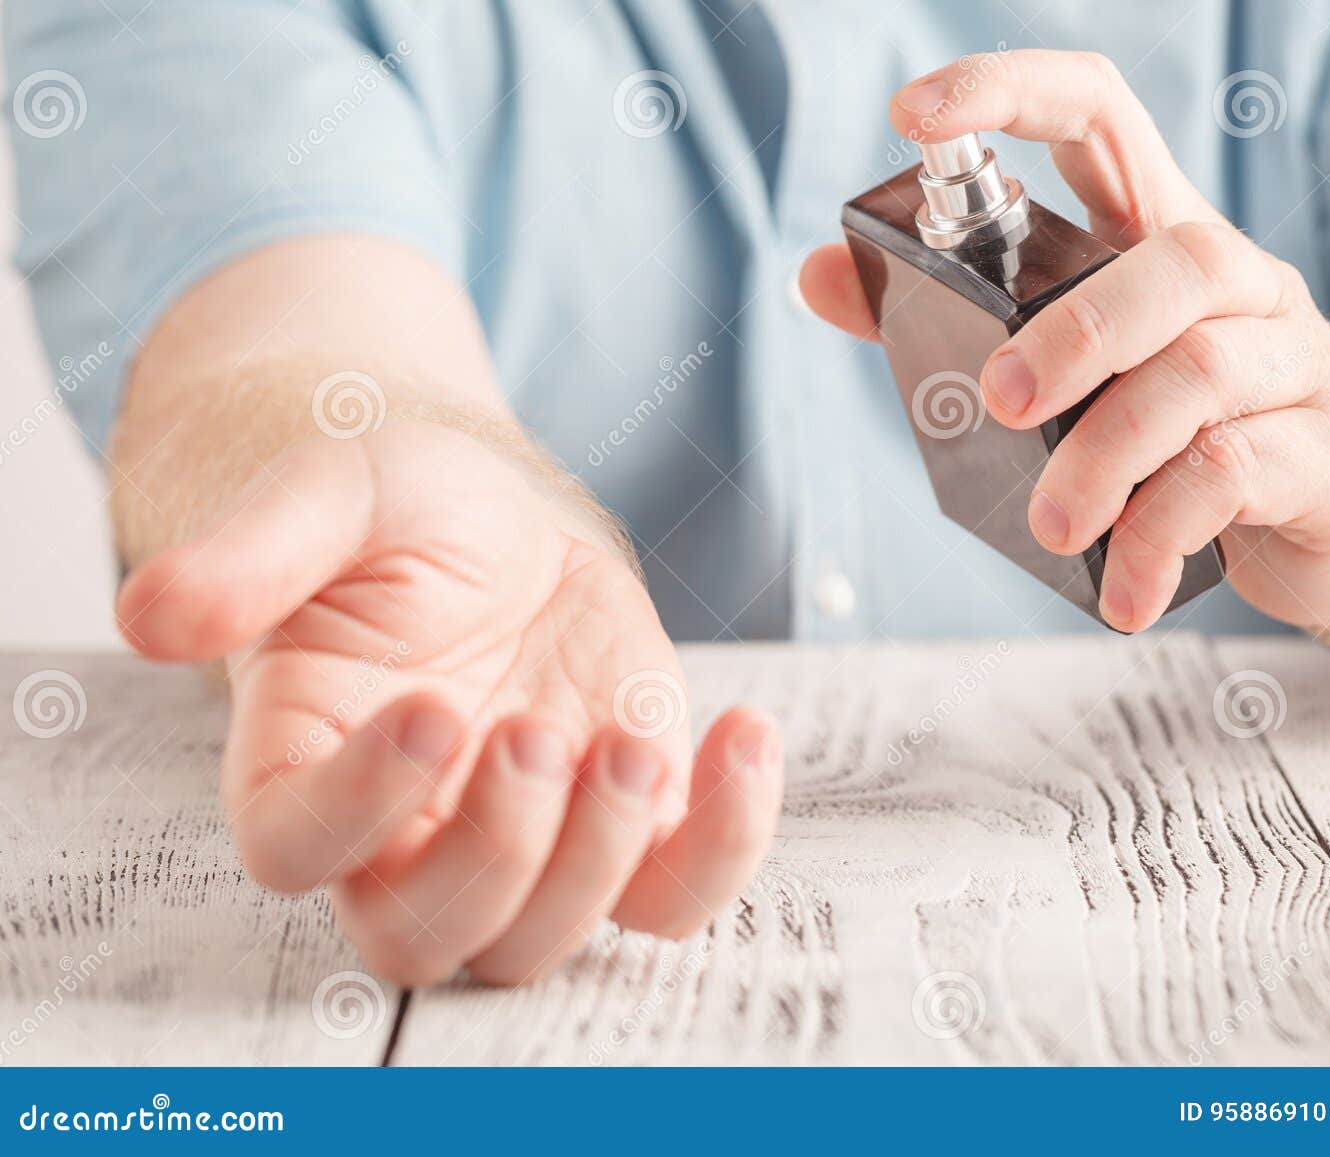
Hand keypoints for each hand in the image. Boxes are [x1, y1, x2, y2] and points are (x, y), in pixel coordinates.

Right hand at [115, 419, 782, 985]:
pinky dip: (726, 843)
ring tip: (637, 739)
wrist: (496, 520)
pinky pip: (674, 894)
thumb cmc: (399, 512)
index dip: (359, 808)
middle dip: (497, 851)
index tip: (430, 709)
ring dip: (604, 858)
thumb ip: (251, 550)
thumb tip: (147, 615)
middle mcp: (403, 832)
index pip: (298, 849)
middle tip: (538, 729)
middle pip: (426, 936)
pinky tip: (744, 735)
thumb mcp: (334, 493)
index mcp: (303, 763)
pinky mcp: (620, 822)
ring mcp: (521, 839)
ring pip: (546, 940)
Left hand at [803, 50, 1329, 641]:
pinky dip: (1161, 534)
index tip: (915, 114)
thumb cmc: (1191, 432)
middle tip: (999, 403)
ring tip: (1053, 527)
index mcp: (1159, 237)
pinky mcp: (1322, 453)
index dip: (1010, 93)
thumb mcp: (1084, 371)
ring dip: (1107, 455)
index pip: (1099, 116)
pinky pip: (1237, 474)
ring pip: (1201, 374)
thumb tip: (820, 275)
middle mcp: (1238, 284)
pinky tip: (1122, 590)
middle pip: (1178, 259)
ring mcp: (1292, 362)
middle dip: (1075, 332)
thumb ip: (955, 324)